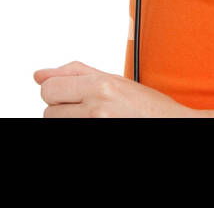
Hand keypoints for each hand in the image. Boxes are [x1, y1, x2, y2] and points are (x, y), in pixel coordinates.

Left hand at [33, 60, 196, 117]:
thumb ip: (73, 73)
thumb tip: (39, 74)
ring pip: (58, 124)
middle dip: (61, 108)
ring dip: (70, 120)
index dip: (55, 91)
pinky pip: (72, 133)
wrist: (173, 125)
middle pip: (49, 110)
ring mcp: (98, 127)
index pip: (49, 88)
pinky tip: (94, 122)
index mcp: (100, 86)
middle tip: (83, 107)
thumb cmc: (148, 107)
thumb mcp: (113, 80)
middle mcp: (97, 109)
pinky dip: (79, 127)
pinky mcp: (100, 140)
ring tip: (92, 116)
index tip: (65, 94)